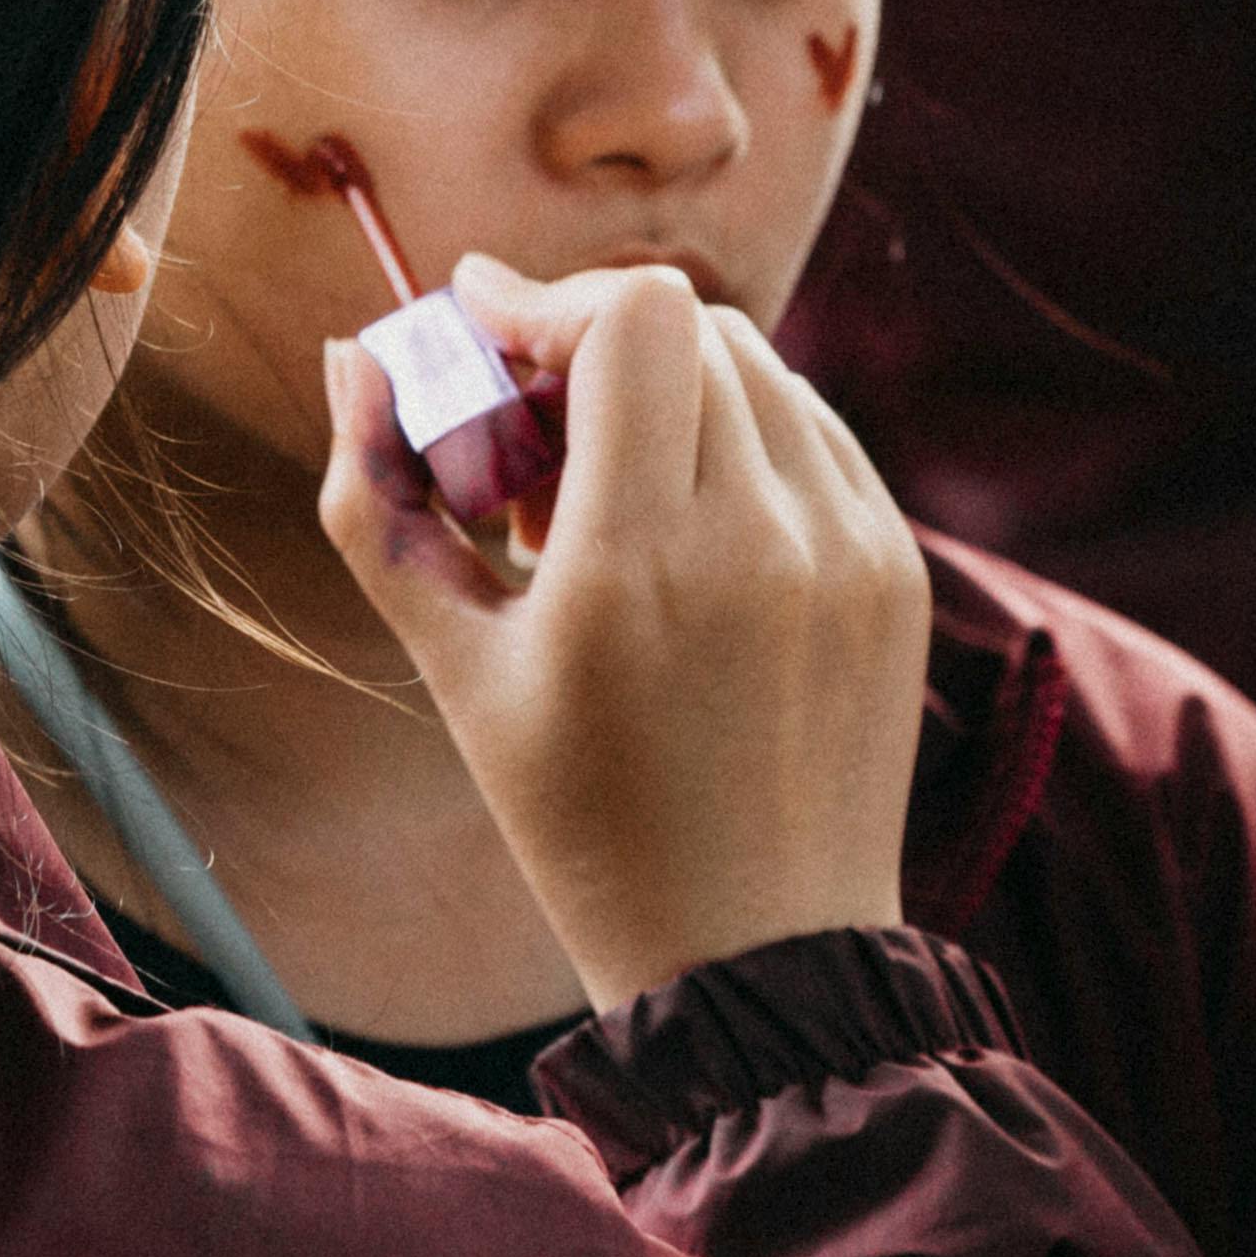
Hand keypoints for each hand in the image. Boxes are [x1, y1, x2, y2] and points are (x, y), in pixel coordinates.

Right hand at [318, 254, 929, 1010]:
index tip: (478, 321)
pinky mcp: (899, 569)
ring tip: (600, 491)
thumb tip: (355, 357)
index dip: (542, 298)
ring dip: (662, 387)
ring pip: (755, 368)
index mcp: (647, 560)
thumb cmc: (582, 823)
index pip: (631, 317)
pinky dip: (737, 440)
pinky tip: (682, 526)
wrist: (758, 958)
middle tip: (522, 427)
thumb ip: (381, 502)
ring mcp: (854, 548)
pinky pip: (812, 435)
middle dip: (585, 345)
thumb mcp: (454, 670)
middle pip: (686, 325)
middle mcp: (770, 536)